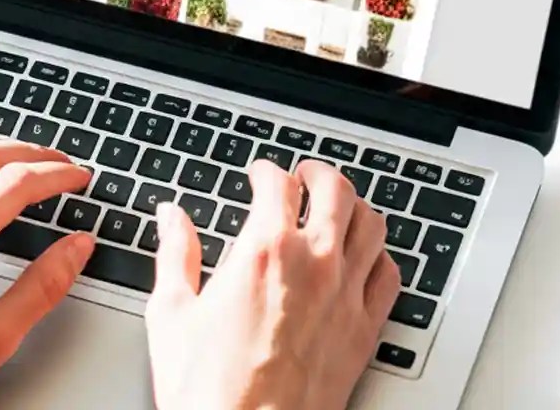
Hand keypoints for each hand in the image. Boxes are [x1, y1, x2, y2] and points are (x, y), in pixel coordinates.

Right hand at [146, 159, 401, 409]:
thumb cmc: (209, 390)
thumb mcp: (171, 313)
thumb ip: (174, 253)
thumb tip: (171, 217)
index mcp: (264, 252)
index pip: (277, 183)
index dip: (266, 171)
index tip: (260, 174)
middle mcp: (312, 264)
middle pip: (335, 189)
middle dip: (318, 173)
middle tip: (305, 175)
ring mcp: (346, 295)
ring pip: (371, 225)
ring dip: (354, 206)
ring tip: (339, 206)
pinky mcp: (365, 328)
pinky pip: (388, 274)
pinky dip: (379, 255)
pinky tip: (365, 257)